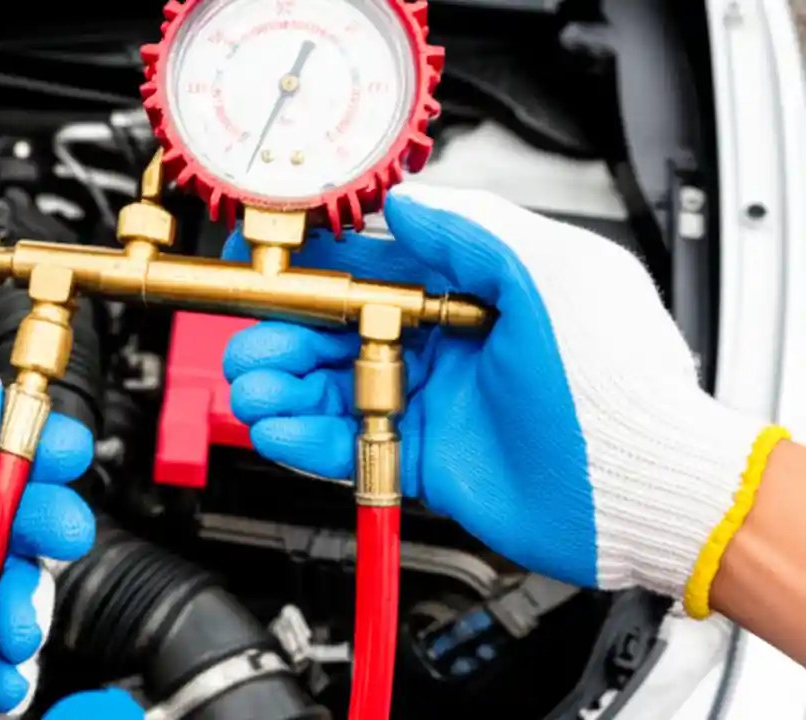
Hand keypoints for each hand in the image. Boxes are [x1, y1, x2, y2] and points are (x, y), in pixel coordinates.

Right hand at [223, 183, 770, 609]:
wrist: (647, 481)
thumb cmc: (618, 374)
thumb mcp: (550, 270)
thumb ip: (472, 231)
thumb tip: (408, 204)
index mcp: (474, 289)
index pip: (374, 267)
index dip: (313, 266)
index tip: (263, 263)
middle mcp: (450, 343)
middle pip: (341, 333)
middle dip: (286, 337)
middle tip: (248, 343)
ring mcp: (439, 402)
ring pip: (338, 389)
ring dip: (285, 389)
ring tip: (251, 391)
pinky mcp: (432, 459)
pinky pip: (357, 447)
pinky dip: (311, 441)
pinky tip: (277, 431)